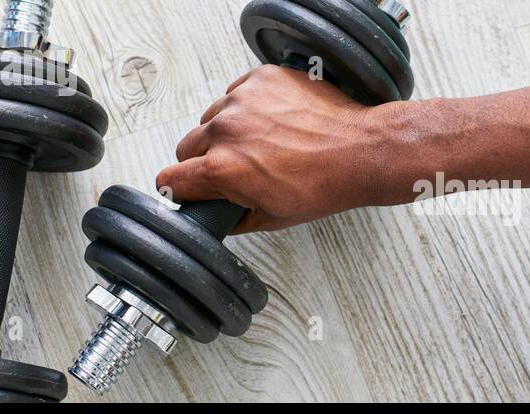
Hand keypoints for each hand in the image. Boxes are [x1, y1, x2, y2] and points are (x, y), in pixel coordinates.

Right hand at [158, 65, 404, 232]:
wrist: (360, 151)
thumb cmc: (325, 183)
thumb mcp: (273, 218)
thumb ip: (233, 218)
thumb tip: (217, 217)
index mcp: (224, 168)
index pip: (170, 180)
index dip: (177, 189)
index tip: (185, 189)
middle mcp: (228, 129)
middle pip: (187, 146)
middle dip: (203, 160)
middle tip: (234, 169)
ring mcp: (244, 99)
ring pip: (212, 117)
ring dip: (226, 131)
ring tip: (261, 143)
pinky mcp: (263, 78)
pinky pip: (237, 92)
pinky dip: (248, 106)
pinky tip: (273, 122)